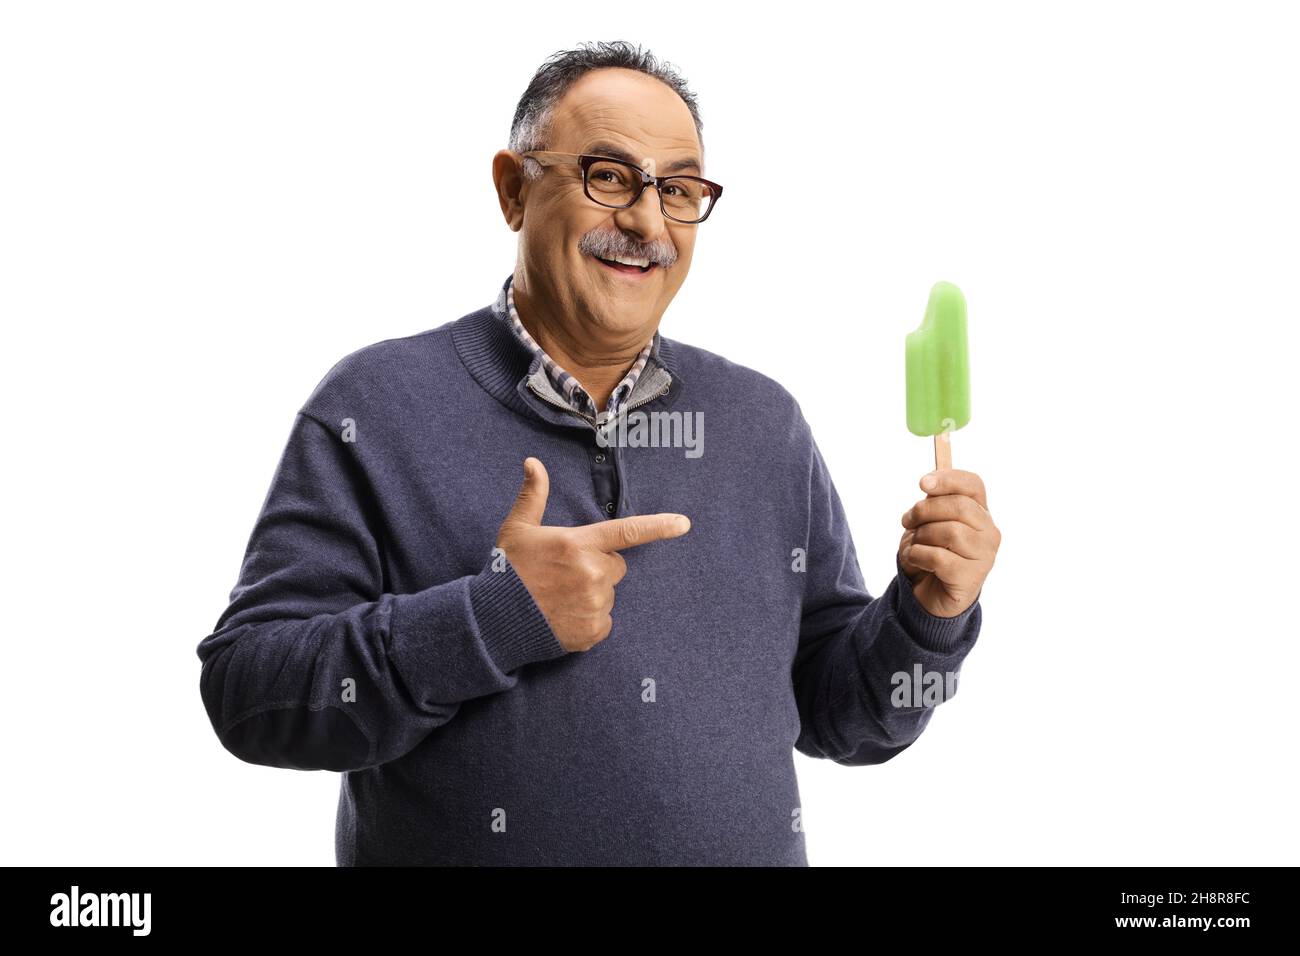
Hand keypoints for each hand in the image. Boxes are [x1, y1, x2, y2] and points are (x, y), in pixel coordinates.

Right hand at [495, 457, 691, 650]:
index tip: (684, 524)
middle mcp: (593, 572)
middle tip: (565, 574)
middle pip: (615, 566)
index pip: (628, 532)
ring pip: (608, 593)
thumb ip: (533, 496)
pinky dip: (588, 620)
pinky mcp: (594, 630)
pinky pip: (604, 621)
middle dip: (598, 567)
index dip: (659, 527)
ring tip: (559, 597)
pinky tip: (563, 616)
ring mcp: (595, 603)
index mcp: (579, 544)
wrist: (493, 620)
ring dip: (591, 594)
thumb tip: (533, 462)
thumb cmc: (507, 571)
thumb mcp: (517, 529)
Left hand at [899, 468, 999, 617]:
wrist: (930, 594)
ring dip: (921, 536)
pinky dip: (919, 555)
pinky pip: (939, 558)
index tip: (922, 483)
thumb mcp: (929, 523)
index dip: (948, 479)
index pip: (973, 485)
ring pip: (950, 532)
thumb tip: (929, 484)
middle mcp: (989, 532)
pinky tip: (916, 560)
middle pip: (959, 506)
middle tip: (907, 521)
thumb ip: (933, 504)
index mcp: (980, 513)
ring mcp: (984, 556)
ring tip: (914, 545)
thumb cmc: (931, 553)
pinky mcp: (971, 578)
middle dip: (924, 510)